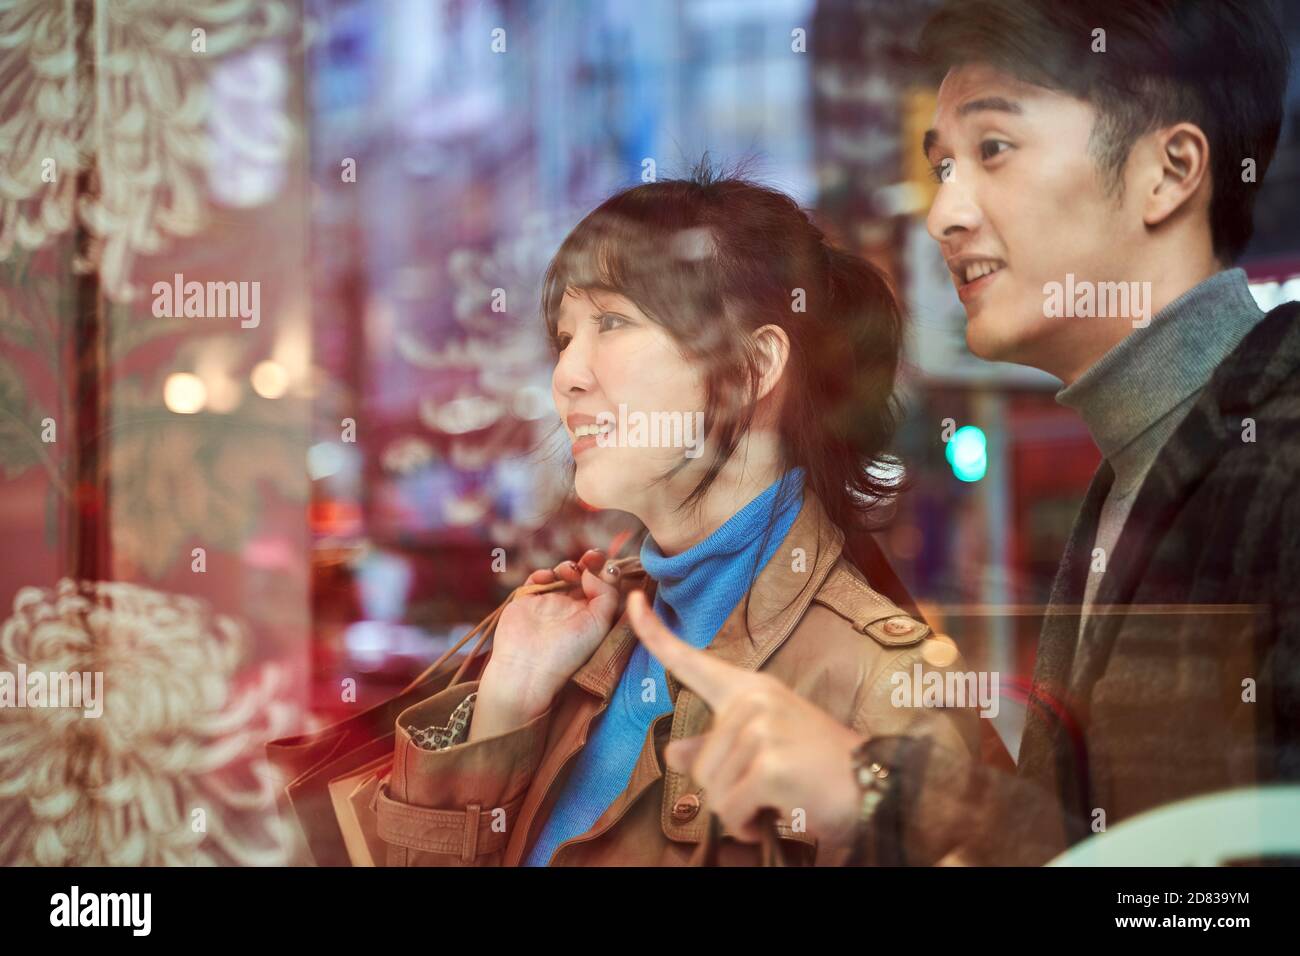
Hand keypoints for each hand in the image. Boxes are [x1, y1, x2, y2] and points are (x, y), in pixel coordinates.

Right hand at [471, 550, 623, 739]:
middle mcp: (571, 610)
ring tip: (569, 571)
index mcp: (592, 616)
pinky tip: (547, 577)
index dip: (606, 572)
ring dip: (567, 567)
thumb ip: (606, 593)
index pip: (603, 587)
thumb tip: (596, 570)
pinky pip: (535, 580)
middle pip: (583, 577)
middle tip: (591, 556)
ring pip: (560, 575)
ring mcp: (548, 604)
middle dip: (589, 563)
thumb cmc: (567, 651)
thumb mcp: (599, 623)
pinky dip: (542, 573)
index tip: (607, 565)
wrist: (527, 667)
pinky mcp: (527, 601)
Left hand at [626, 589, 864, 851]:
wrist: (873, 783)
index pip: (690, 659)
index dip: (653, 632)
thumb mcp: (764, 748)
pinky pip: (730, 811)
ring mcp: (762, 730)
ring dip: (736, 811)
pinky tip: (773, 818)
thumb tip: (673, 751)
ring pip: (711, 789)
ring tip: (774, 800)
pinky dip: (746, 826)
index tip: (631, 600)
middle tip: (766, 789)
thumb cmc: (817, 765)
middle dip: (725, 791)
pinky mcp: (769, 765)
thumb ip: (715, 748)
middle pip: (699, 763)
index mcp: (749, 689)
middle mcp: (753, 701)